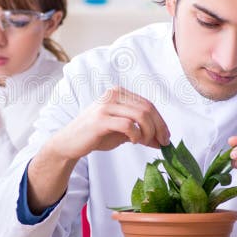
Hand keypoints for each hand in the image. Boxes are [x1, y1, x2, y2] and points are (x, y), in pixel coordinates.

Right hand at [46, 86, 170, 162]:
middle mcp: (112, 94)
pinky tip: (132, 141)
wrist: (70, 143)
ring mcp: (105, 105)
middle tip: (162, 143)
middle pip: (147, 108)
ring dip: (148, 132)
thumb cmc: (96, 136)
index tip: (166, 137)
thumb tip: (162, 141)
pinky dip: (136, 135)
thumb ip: (141, 132)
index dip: (161, 121)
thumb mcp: (122, 132)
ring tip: (144, 142)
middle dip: (159, 127)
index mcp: (118, 93)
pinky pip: (128, 125)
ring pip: (140, 115)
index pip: (148, 104)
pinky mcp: (100, 119)